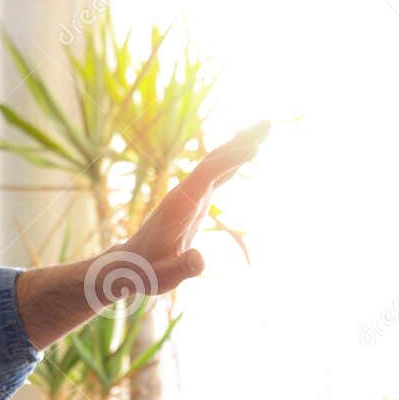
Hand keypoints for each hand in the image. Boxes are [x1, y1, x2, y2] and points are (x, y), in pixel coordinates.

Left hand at [116, 120, 269, 294]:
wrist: (129, 264)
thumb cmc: (146, 271)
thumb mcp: (164, 276)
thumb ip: (182, 268)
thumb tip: (200, 261)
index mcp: (178, 205)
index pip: (207, 175)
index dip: (229, 160)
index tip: (253, 146)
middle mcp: (184, 194)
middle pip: (214, 160)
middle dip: (240, 142)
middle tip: (268, 123)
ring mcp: (189, 195)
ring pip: (216, 163)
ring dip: (239, 146)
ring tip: (264, 129)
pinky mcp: (194, 201)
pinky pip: (216, 174)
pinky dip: (233, 161)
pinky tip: (247, 151)